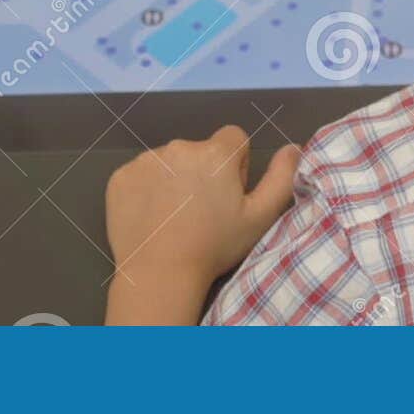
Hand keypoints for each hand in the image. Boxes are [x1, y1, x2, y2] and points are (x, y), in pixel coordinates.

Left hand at [104, 126, 299, 323]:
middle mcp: (179, 146)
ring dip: (174, 179)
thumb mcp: (260, 217)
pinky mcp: (120, 176)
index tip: (227, 194)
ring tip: (175, 217)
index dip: (235, 166)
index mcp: (216, 152)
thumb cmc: (214, 246)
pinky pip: (140, 174)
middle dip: (203, 172)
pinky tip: (151, 216)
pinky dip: (146, 190)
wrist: (159, 273)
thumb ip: (282, 177)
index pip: (233, 139)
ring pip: (169, 162)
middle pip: (200, 150)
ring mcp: (145, 160)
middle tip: (202, 211)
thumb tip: (293, 146)